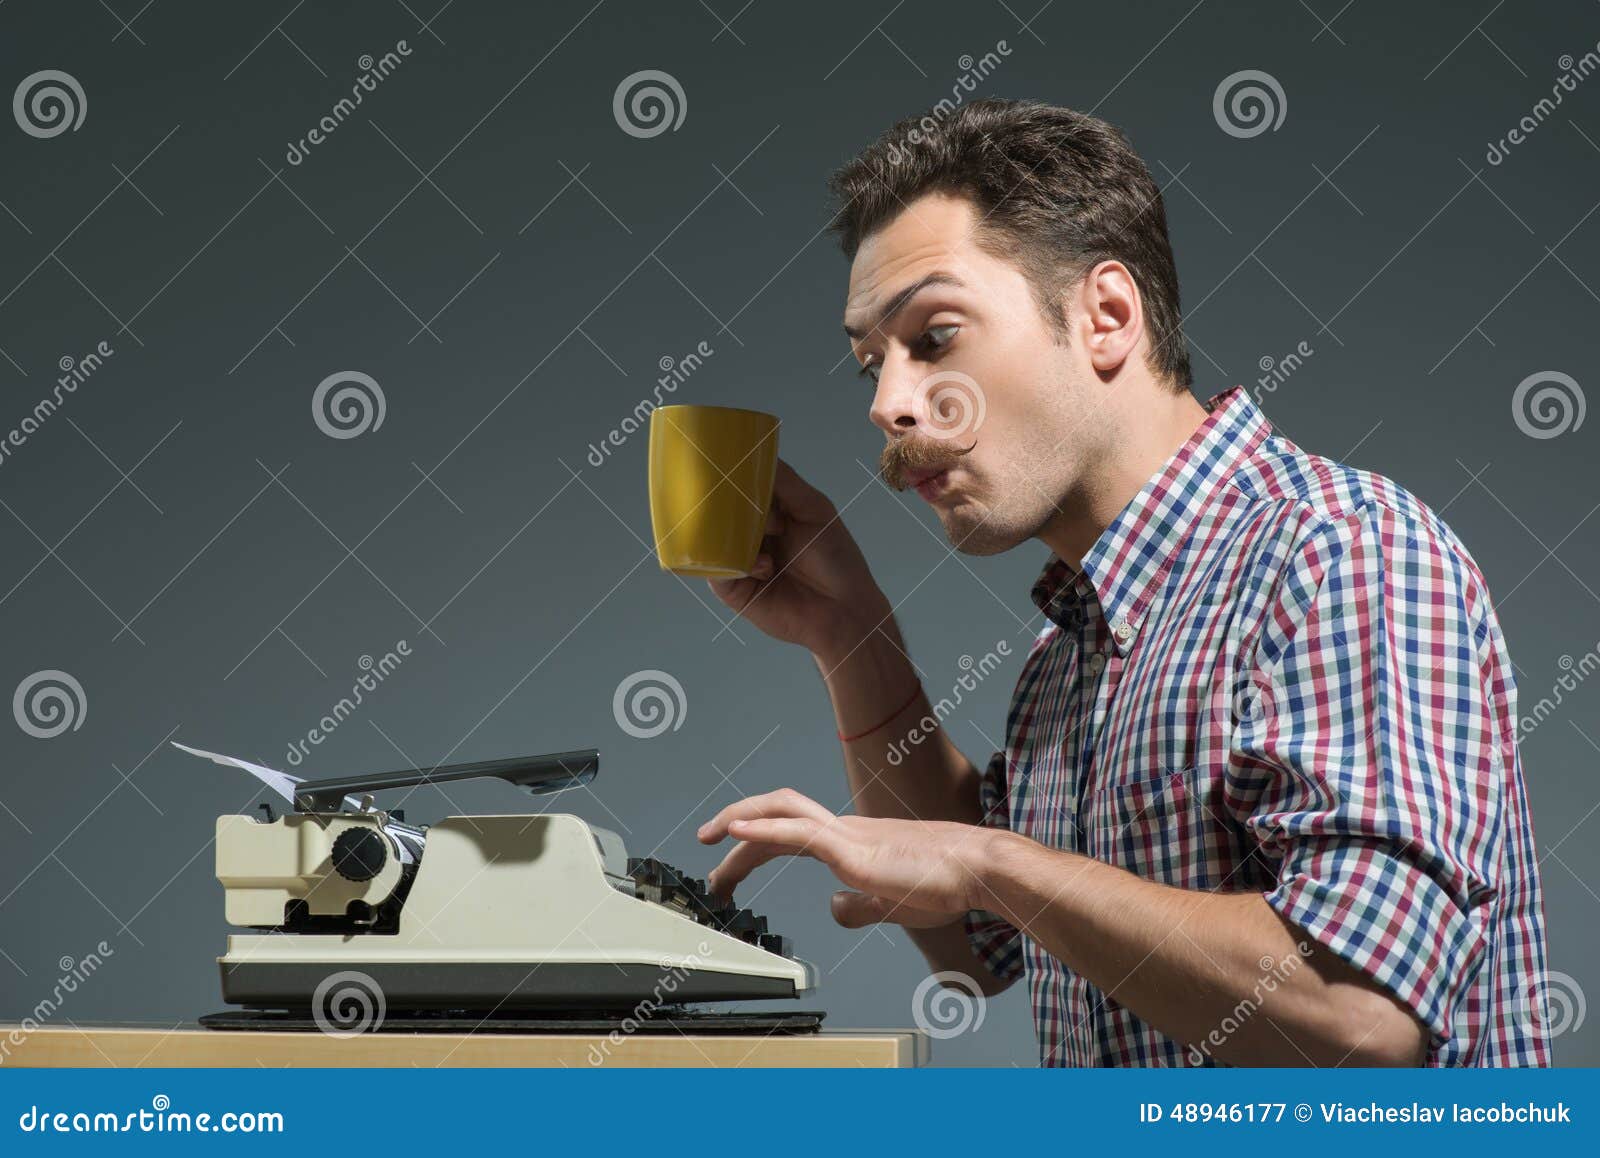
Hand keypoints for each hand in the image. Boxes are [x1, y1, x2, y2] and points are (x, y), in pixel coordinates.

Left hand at [696, 788, 1000, 928]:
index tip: (727, 873)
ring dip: (739, 820)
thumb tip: (832, 907)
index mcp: (850, 841)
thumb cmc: (945, 884)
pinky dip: (761, 828)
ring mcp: (846, 835)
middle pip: (775, 815)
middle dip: (735, 831)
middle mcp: (843, 830)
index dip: (753, 849)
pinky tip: (736, 834)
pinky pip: (798, 831)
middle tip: (706, 858)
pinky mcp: (852, 848)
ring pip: (780, 810)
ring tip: (709, 837)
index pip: (788, 836)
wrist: (977, 869)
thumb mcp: (890, 904)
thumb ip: (858, 906)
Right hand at [709, 460, 890, 658]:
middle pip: (720, 515)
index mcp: (766, 516)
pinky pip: (717, 573)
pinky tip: (765, 565)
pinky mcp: (734, 591)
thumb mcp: (814, 509)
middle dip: (724, 504)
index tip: (724, 462)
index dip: (732, 478)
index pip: (739, 491)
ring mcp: (738, 564)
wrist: (845, 610)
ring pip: (714, 542)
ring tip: (766, 533)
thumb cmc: (835, 558)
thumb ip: (787, 482)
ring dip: (733, 535)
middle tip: (734, 495)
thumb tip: (760, 454)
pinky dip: (737, 564)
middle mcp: (748, 538)